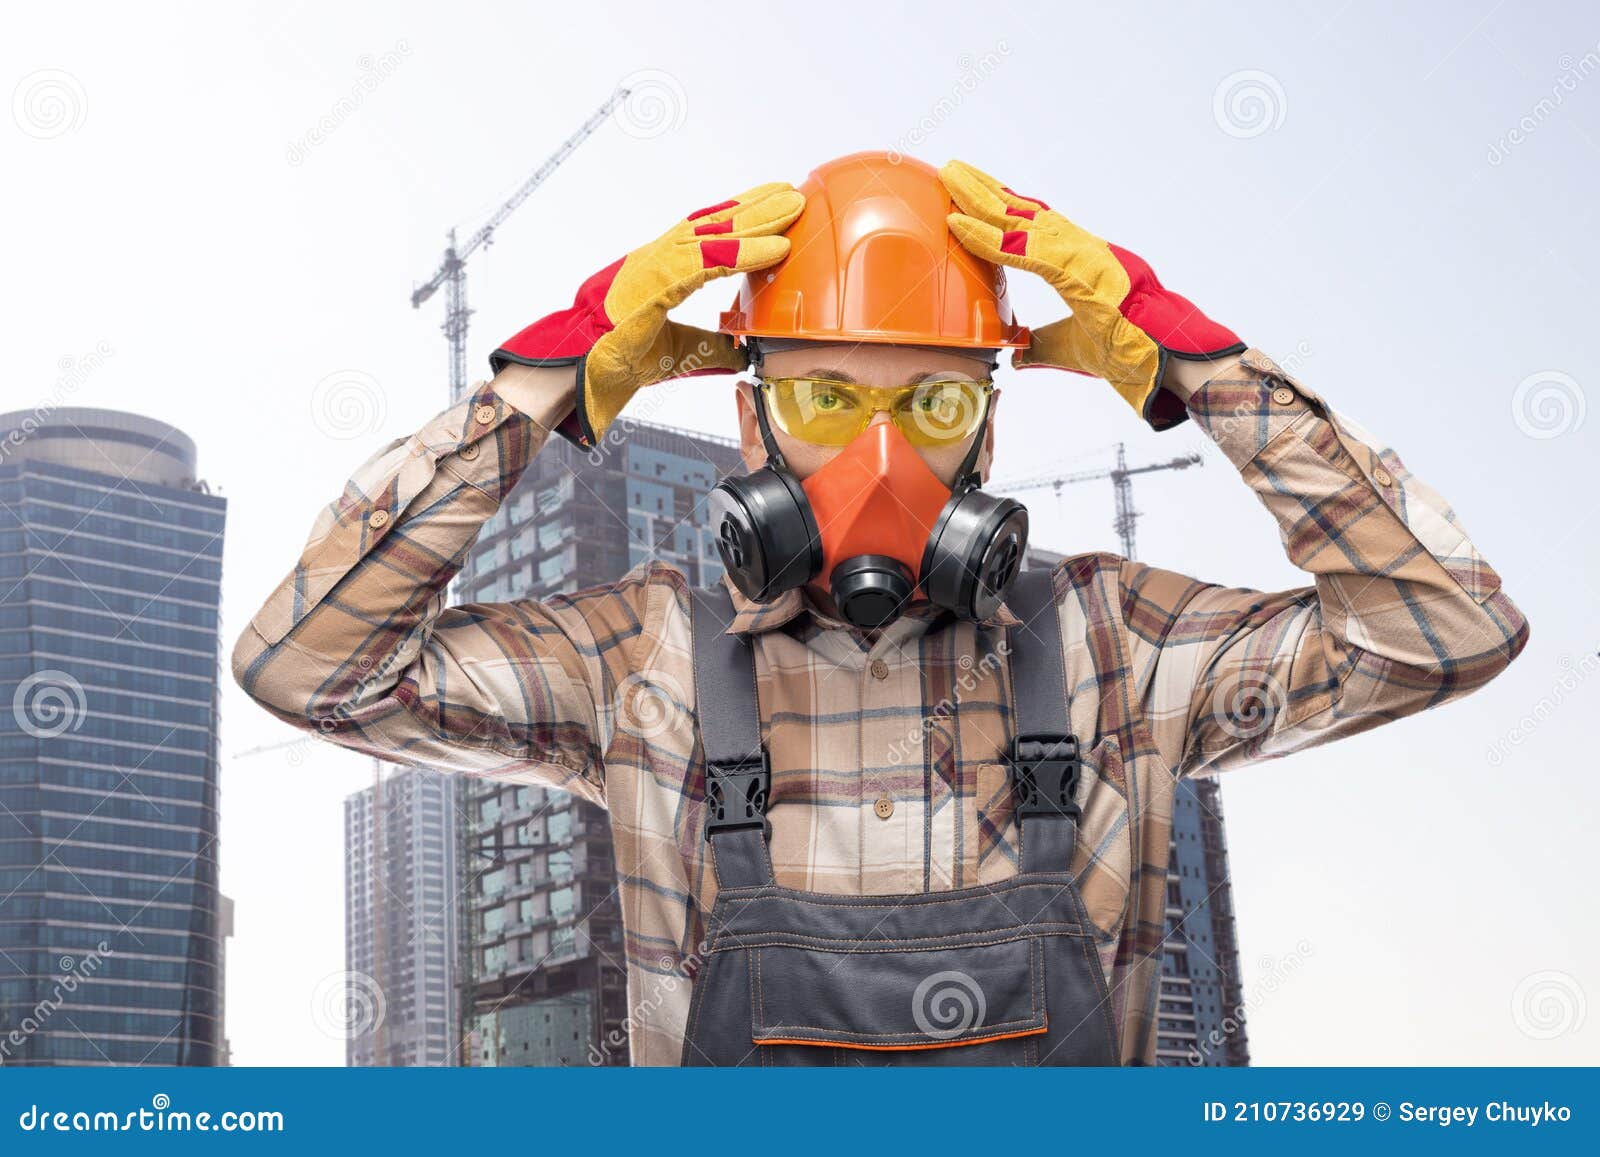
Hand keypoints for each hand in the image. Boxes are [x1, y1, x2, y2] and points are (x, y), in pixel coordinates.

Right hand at [492, 183, 804, 447]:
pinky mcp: (656, 282)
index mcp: (658, 271)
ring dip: (757, 219)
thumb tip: (742, 354)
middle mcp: (657, 259)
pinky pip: (708, 260)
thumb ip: (710, 348)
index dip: (738, 220)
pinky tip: (775, 247)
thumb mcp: (676, 351)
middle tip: (792, 192)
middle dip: (755, 207)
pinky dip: (744, 252)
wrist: (578, 369)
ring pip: (715, 232)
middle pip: (714, 223)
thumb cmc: (614, 358)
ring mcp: (654, 266)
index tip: (770, 207)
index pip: (705, 236)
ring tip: (792, 206)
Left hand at [939, 160, 1243, 429]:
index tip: (973, 194)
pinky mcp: (1077, 269)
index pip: (1032, 228)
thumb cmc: (1130, 349)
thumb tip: (1018, 354)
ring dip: (980, 198)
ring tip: (950, 177)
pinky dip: (989, 238)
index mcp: (1079, 262)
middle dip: (985, 189)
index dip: (1001, 210)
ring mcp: (1079, 253)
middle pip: (1022, 210)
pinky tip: (960, 225)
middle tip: (952, 169)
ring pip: (1019, 218)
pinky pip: (1022, 250)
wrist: (1167, 357)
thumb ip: (1043, 346)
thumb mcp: (1071, 347)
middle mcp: (1078, 247)